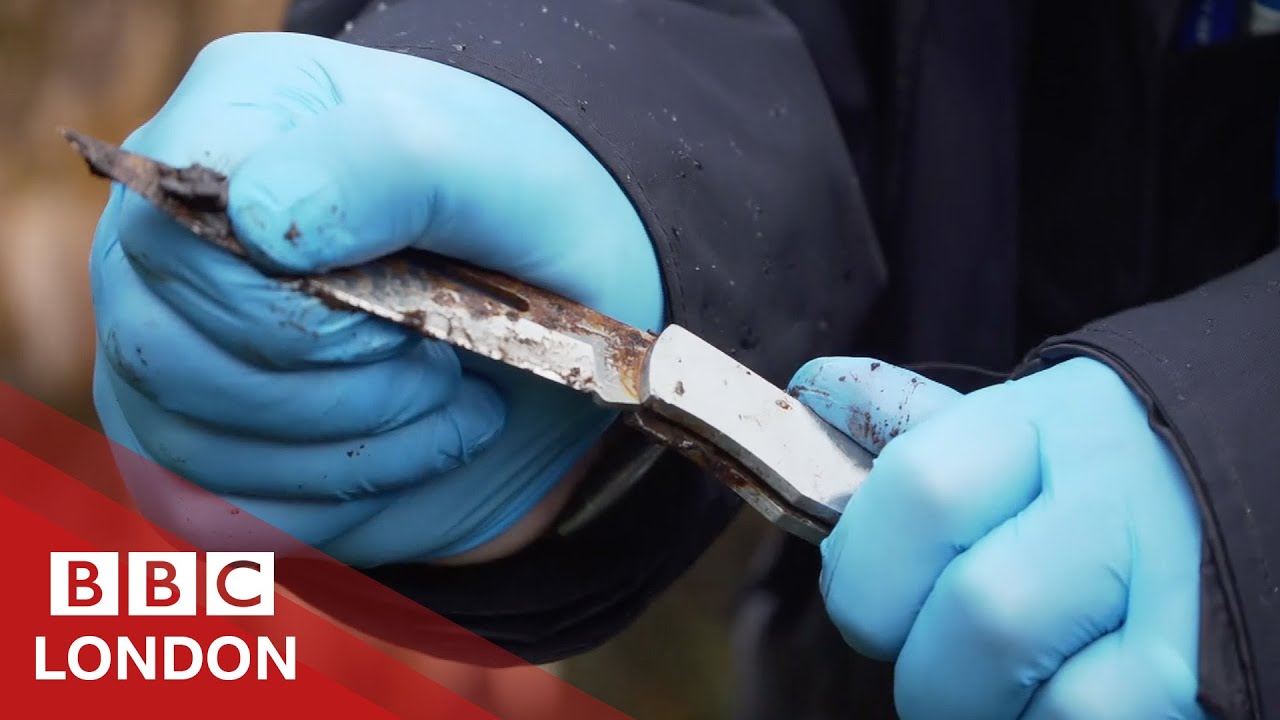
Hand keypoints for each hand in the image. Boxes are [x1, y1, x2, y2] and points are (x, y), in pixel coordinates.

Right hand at [90, 32, 663, 565]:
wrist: (560, 315)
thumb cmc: (525, 224)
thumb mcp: (499, 173)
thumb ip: (387, 164)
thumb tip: (259, 219)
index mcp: (228, 125)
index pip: (176, 235)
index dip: (299, 311)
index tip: (410, 317)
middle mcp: (169, 239)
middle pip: (167, 355)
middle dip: (341, 389)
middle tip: (444, 362)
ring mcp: (169, 347)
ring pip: (193, 449)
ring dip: (356, 452)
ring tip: (450, 400)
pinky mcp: (199, 448)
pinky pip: (224, 518)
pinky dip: (341, 505)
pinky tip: (419, 447)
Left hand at [788, 357, 1204, 718]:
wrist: (1252, 466)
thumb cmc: (1108, 469)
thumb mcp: (1022, 425)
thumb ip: (922, 430)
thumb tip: (813, 390)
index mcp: (1042, 421)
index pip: (918, 492)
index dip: (866, 570)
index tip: (867, 598)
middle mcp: (1114, 495)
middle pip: (978, 614)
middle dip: (926, 667)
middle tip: (936, 662)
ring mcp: (1174, 588)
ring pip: (1036, 693)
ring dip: (987, 708)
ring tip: (1003, 680)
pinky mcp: (1203, 670)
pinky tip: (1060, 693)